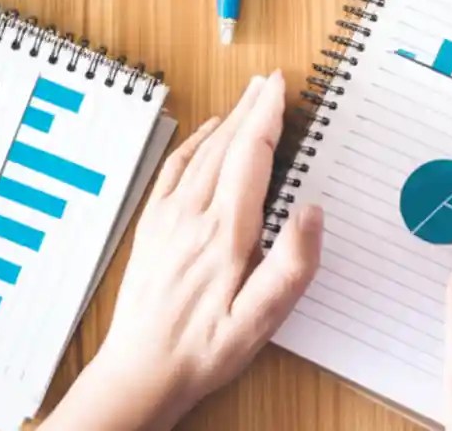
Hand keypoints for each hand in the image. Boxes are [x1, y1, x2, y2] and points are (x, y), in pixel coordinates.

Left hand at [45, 72, 323, 429]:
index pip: (251, 157)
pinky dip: (195, 144)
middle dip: (251, 109)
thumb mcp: (260, 320)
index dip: (267, 118)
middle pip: (227, 146)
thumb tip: (311, 212)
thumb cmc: (205, 349)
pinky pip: (174, 170)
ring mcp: (167, 218)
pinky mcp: (152, 227)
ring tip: (248, 98)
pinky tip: (207, 136)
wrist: (140, 371)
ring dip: (228, 121)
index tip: (280, 88)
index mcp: (224, 233)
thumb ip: (290, 266)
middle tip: (271, 81)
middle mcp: (192, 216)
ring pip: (202, 153)